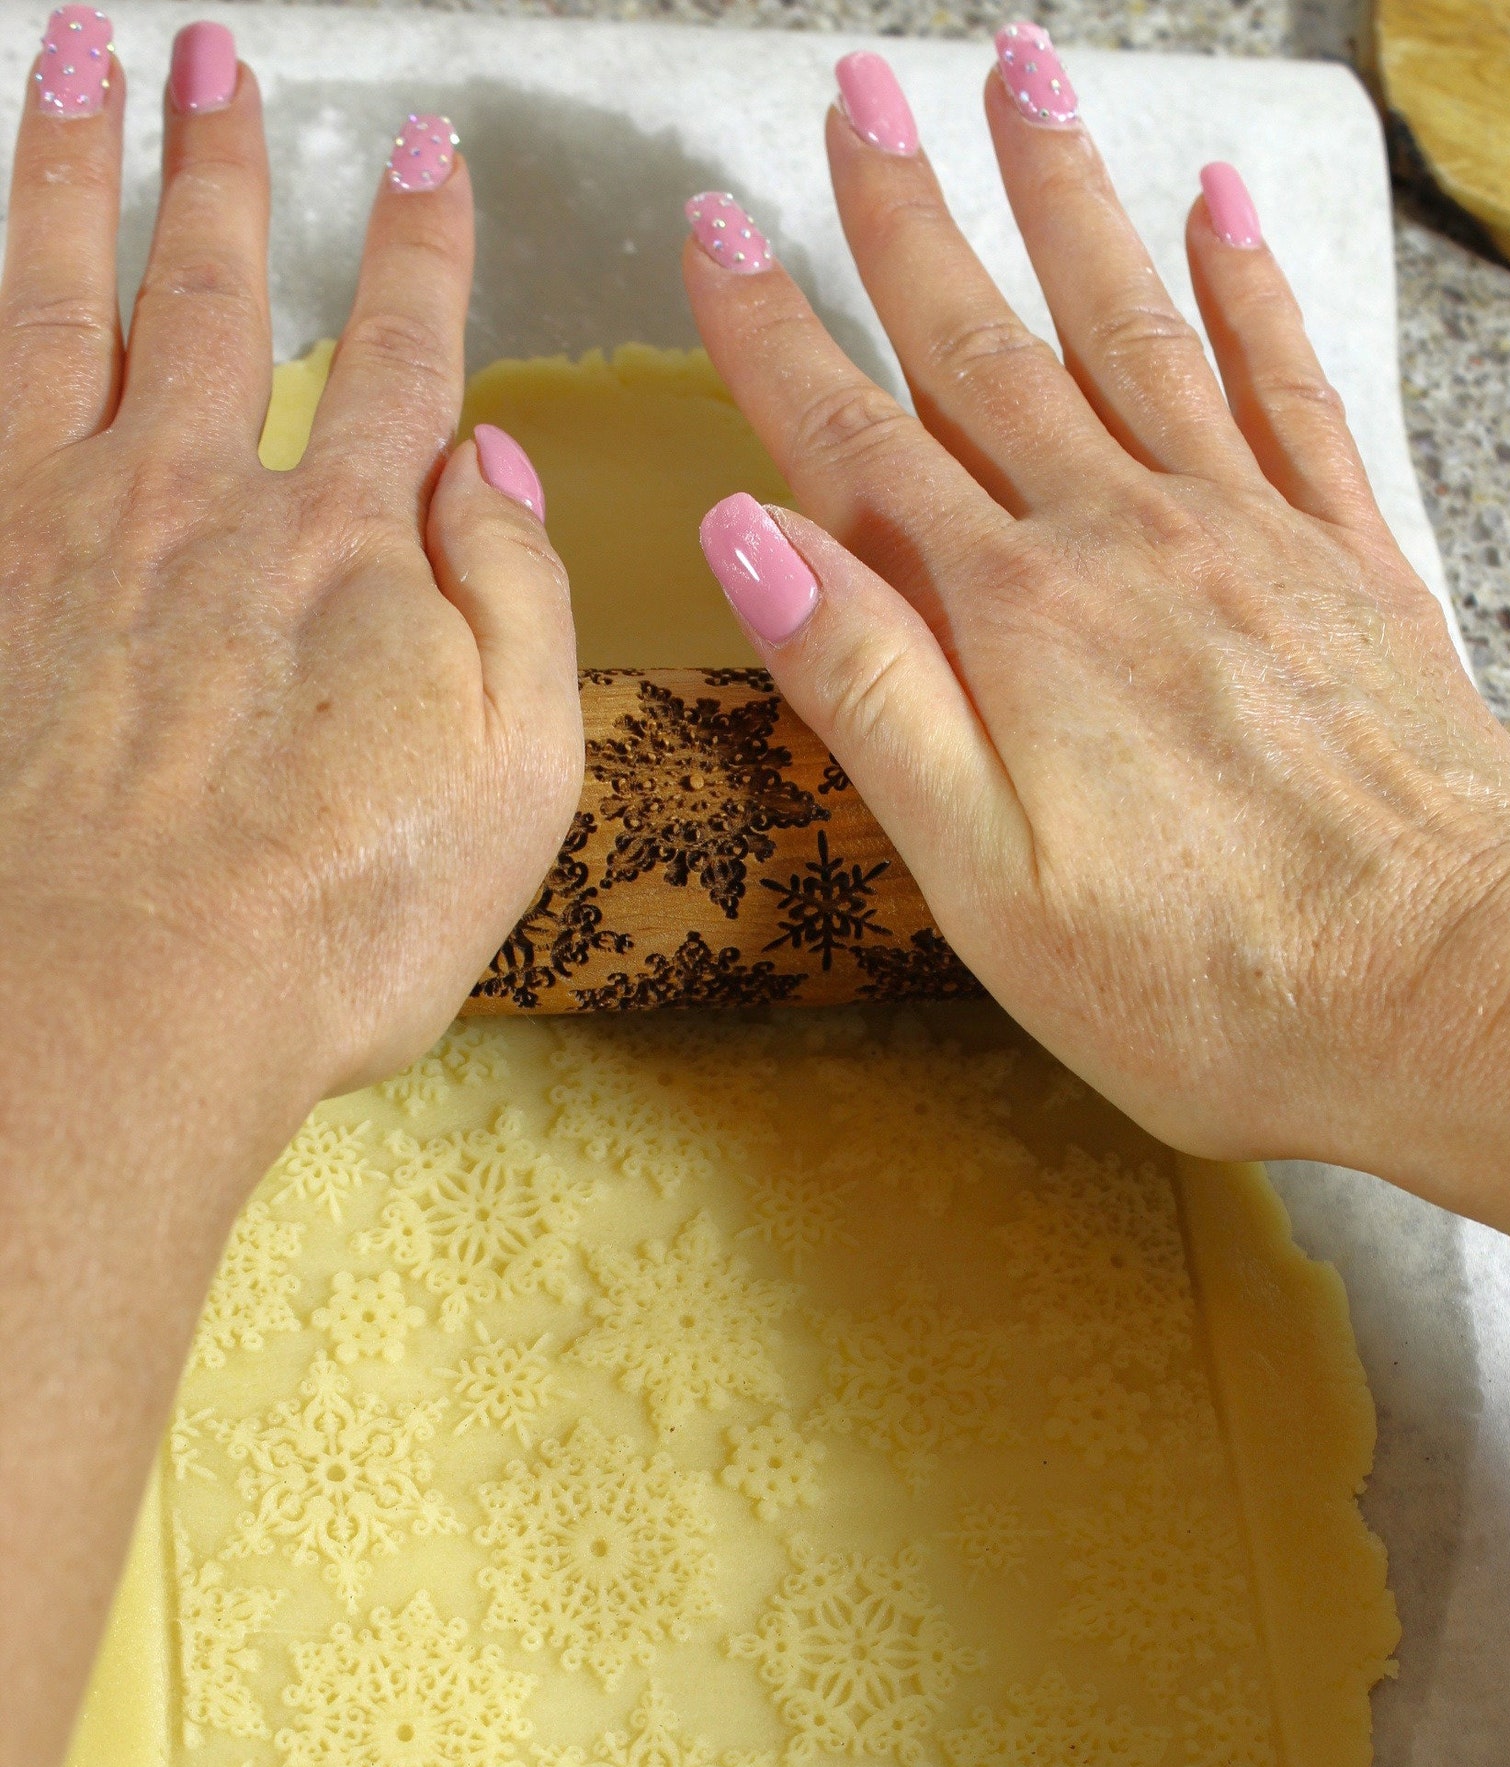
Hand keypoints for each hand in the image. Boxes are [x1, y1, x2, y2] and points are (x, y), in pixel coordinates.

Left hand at [0, 19, 579, 1133]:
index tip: (426, 158)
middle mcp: (205, 502)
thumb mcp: (517, 788)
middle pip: (217, 289)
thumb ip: (518, 607)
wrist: (120, 1004)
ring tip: (75, 57)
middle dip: (225, 162)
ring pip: (66, 296)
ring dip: (73, 166)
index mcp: (357, 551)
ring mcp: (70, 527)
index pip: (403, 356)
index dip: (421, 250)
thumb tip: (493, 463)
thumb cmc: (332, 927)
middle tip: (218, 52)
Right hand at [684, 40, 1509, 1261]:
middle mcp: (1126, 541)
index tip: (716, 237)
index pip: (861, 445)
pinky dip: (1245, 287)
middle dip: (910, 214)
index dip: (776, 338)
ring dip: (1066, 197)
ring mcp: (1247, 535)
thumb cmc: (1206, 983)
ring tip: (1018, 76)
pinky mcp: (1346, 561)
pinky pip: (1287, 385)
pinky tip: (1216, 206)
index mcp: (1018, 625)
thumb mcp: (989, 886)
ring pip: (1132, 327)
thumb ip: (873, 701)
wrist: (1442, 991)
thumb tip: (754, 540)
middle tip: (859, 91)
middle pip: (989, 348)